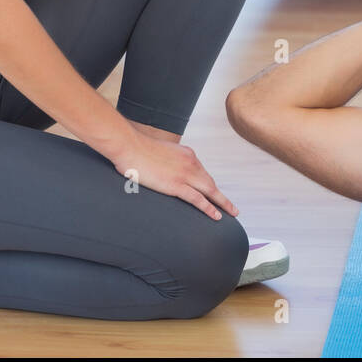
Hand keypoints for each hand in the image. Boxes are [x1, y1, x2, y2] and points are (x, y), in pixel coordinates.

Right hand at [110, 130, 237, 220]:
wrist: (130, 146)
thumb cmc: (138, 149)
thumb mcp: (161, 151)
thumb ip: (168, 160)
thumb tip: (165, 168)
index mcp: (187, 154)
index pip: (202, 172)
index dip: (209, 185)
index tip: (214, 193)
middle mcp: (191, 163)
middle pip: (210, 182)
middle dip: (221, 196)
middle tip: (231, 207)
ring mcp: (185, 174)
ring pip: (210, 191)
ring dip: (222, 203)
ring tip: (231, 213)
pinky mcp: (176, 185)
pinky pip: (198, 199)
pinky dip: (209, 208)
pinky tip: (216, 215)